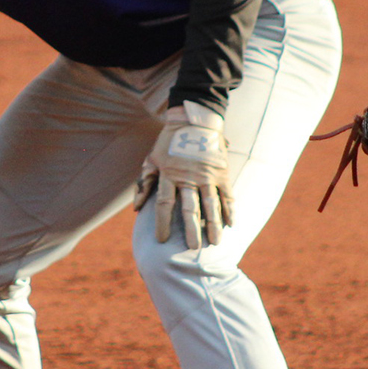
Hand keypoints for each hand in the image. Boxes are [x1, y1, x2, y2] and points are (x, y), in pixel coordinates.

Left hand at [133, 101, 234, 248]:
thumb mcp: (152, 159)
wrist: (193, 120)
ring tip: (215, 242)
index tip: (161, 240)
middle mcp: (188, 177)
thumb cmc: (168, 142)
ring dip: (213, 224)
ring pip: (211, 203)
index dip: (162, 223)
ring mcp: (207, 174)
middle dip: (191, 229)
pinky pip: (227, 193)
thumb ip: (145, 183)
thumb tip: (137, 209)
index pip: (164, 204)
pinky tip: (231, 223)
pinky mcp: (221, 171)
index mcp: (169, 174)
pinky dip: (230, 208)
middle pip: (190, 207)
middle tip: (193, 248)